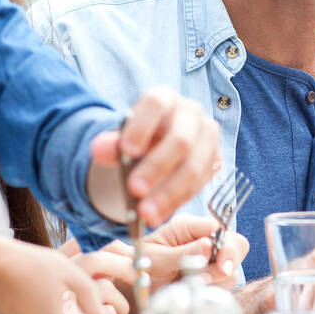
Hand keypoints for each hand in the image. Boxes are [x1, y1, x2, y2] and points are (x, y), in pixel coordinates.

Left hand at [90, 87, 220, 226]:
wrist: (160, 145)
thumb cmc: (140, 138)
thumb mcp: (122, 138)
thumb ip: (110, 143)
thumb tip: (99, 149)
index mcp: (165, 99)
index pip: (156, 104)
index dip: (142, 127)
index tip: (127, 151)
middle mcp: (191, 114)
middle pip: (180, 140)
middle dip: (157, 167)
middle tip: (134, 189)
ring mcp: (207, 138)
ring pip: (194, 167)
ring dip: (169, 193)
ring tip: (146, 213)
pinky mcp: (215, 161)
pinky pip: (199, 184)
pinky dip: (177, 202)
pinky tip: (158, 214)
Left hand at [148, 214, 248, 287]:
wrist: (136, 288)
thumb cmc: (142, 267)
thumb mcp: (156, 259)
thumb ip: (182, 253)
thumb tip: (208, 245)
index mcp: (187, 226)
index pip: (219, 228)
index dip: (226, 247)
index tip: (223, 268)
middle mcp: (203, 237)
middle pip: (236, 244)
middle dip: (226, 264)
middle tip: (207, 278)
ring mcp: (210, 256)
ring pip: (233, 266)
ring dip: (217, 280)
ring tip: (192, 284)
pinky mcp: (212, 272)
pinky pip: (227, 281)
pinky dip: (215, 289)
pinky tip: (197, 288)